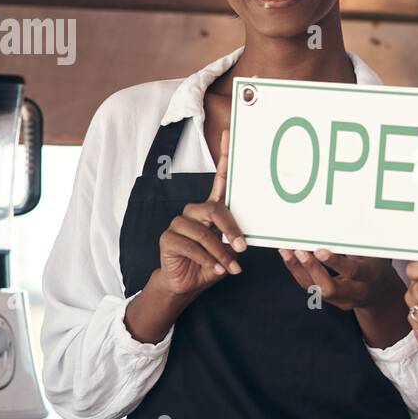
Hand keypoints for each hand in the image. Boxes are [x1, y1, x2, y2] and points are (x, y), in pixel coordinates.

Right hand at [153, 129, 246, 296]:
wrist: (187, 284)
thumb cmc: (211, 263)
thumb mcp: (229, 250)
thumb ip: (237, 238)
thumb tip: (250, 239)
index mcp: (211, 209)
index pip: (220, 179)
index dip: (224, 156)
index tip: (229, 134)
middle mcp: (194, 211)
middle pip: (215, 209)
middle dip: (231, 230)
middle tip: (242, 248)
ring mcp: (179, 223)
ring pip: (204, 232)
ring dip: (220, 253)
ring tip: (228, 267)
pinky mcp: (168, 238)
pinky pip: (191, 246)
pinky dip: (206, 260)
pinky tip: (213, 269)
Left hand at [278, 248, 401, 312]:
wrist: (380, 294)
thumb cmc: (375, 266)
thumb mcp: (374, 253)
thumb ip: (358, 243)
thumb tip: (337, 224)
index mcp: (369, 277)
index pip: (352, 271)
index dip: (335, 262)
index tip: (319, 250)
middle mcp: (354, 292)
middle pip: (329, 288)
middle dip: (312, 269)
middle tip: (298, 251)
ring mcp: (341, 300)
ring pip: (314, 289)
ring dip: (298, 269)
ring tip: (286, 250)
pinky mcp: (329, 301)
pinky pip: (310, 287)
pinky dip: (298, 271)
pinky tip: (289, 256)